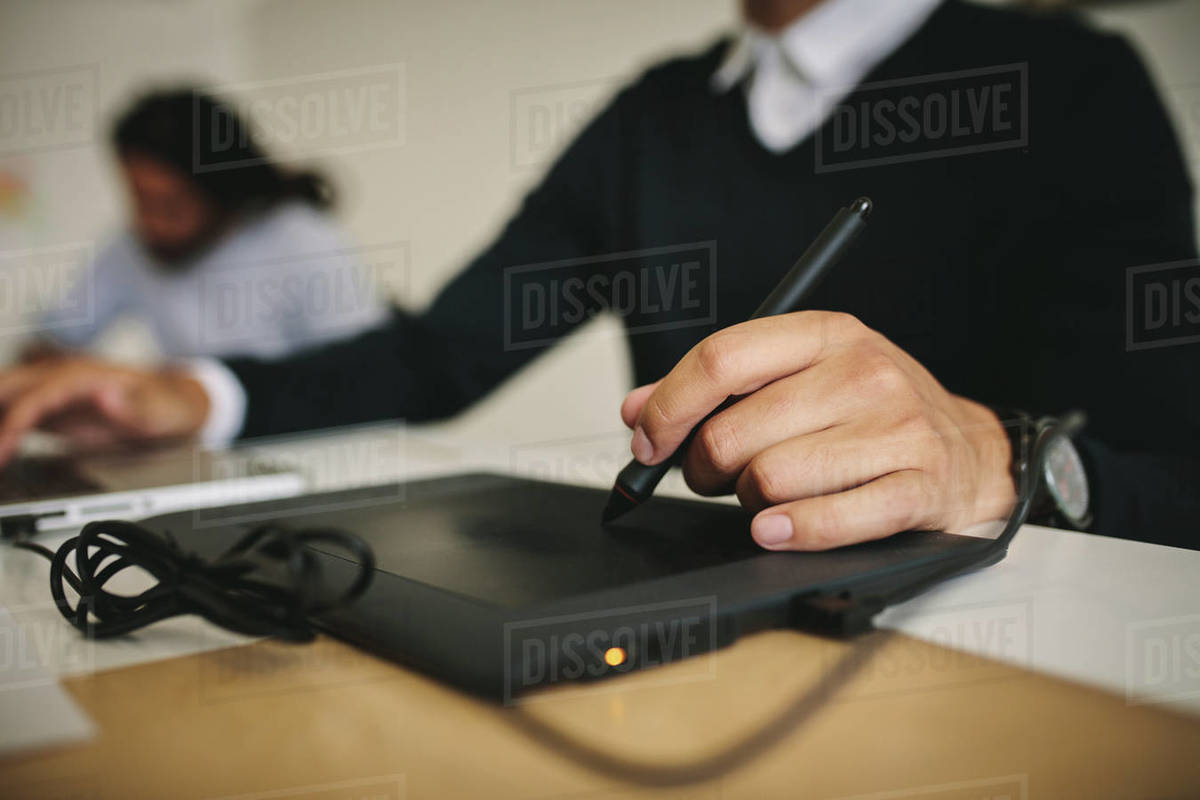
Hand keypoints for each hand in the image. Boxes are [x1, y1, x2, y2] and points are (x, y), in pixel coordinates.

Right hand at [0, 357, 209, 464]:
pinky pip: (19, 414)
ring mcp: (58, 391)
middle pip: (12, 386)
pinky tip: (1, 450)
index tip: (2, 448)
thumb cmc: (167, 404)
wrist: (176, 400)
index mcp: (86, 376)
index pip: (38, 396)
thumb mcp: (161, 410)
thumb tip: (105, 396)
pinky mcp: (56, 408)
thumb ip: (136, 406)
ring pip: (11, 396)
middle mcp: (65, 378)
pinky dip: (5, 428)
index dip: (14, 422)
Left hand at [620, 312, 1015, 549]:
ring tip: (768, 494)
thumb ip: (717, 386)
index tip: (647, 439)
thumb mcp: (801, 375)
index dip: (669, 407)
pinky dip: (789, 532)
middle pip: (733, 432)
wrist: (971, 450)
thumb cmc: (871, 412)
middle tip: (719, 475)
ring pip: (768, 479)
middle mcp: (862, 372)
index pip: (721, 359)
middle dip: (706, 468)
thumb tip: (639, 411)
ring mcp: (895, 429)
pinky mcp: (918, 487)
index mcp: (825, 333)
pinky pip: (828, 520)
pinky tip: (774, 529)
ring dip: (750, 501)